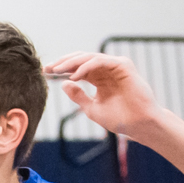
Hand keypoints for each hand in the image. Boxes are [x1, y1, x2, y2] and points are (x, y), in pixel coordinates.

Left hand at [45, 52, 163, 138]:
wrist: (138, 124)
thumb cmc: (119, 119)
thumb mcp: (91, 108)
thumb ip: (78, 96)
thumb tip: (63, 84)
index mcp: (98, 78)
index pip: (76, 69)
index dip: (61, 70)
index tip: (45, 73)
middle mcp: (106, 70)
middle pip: (80, 60)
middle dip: (63, 63)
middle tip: (47, 68)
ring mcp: (114, 66)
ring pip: (89, 58)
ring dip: (71, 63)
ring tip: (57, 70)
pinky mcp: (123, 65)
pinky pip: (100, 61)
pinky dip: (86, 66)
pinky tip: (74, 75)